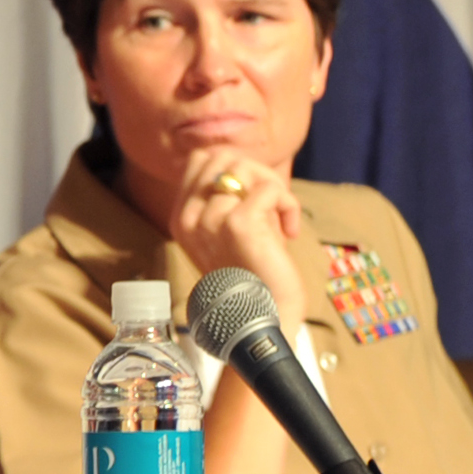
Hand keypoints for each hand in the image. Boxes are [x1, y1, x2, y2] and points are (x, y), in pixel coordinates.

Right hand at [167, 146, 307, 330]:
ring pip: (246, 168)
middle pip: (221, 156)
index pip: (200, 159)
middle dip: (255, 171)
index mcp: (181, 217)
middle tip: (272, 201)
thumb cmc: (253, 275)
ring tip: (281, 217)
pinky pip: (270, 190)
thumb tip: (244, 163)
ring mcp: (210, 219)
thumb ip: (225, 199)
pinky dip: (288, 205)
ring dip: (274, 187)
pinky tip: (291, 231)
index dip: (235, 166)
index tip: (254, 196)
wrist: (260, 318)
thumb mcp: (227, 232)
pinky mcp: (238, 224)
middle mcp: (189, 216)